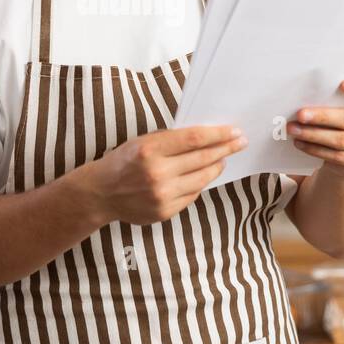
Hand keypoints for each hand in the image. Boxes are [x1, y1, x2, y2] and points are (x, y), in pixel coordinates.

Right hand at [70, 125, 247, 225]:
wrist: (102, 192)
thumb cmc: (124, 161)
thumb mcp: (143, 141)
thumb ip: (172, 141)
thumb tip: (207, 138)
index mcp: (150, 149)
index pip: (194, 139)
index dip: (218, 135)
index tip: (234, 131)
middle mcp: (157, 173)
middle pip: (203, 158)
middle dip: (226, 148)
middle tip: (240, 142)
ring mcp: (162, 195)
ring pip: (202, 179)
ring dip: (217, 166)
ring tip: (223, 159)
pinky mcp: (165, 211)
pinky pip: (193, 194)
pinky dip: (200, 183)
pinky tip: (203, 175)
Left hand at [287, 78, 343, 177]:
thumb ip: (336, 100)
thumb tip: (303, 96)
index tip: (342, 84)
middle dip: (322, 117)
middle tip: (300, 114)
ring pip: (341, 140)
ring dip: (313, 135)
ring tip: (294, 130)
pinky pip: (337, 156)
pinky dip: (315, 149)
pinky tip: (301, 143)